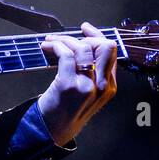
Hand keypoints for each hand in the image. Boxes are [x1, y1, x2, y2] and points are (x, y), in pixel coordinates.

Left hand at [36, 21, 117, 146]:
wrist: (53, 131)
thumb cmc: (66, 109)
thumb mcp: (88, 92)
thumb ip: (92, 73)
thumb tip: (83, 45)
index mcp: (110, 86)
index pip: (111, 52)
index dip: (97, 36)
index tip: (84, 28)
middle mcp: (103, 86)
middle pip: (104, 46)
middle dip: (84, 37)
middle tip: (64, 38)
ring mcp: (87, 86)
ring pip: (83, 47)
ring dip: (64, 40)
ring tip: (50, 42)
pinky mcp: (69, 85)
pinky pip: (66, 54)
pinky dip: (56, 45)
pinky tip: (47, 47)